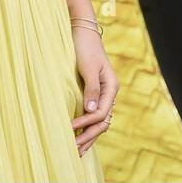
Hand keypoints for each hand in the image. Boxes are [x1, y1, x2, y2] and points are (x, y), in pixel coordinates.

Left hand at [71, 25, 117, 157]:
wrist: (83, 32)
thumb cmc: (85, 47)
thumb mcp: (87, 67)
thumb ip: (91, 89)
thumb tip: (91, 111)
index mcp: (111, 87)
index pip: (101, 113)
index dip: (86, 123)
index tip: (70, 128)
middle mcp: (110, 93)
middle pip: (103, 122)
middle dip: (89, 137)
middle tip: (73, 149)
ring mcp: (103, 94)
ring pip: (100, 122)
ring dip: (89, 136)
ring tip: (77, 150)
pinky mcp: (94, 93)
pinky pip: (94, 116)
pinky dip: (88, 127)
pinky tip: (79, 135)